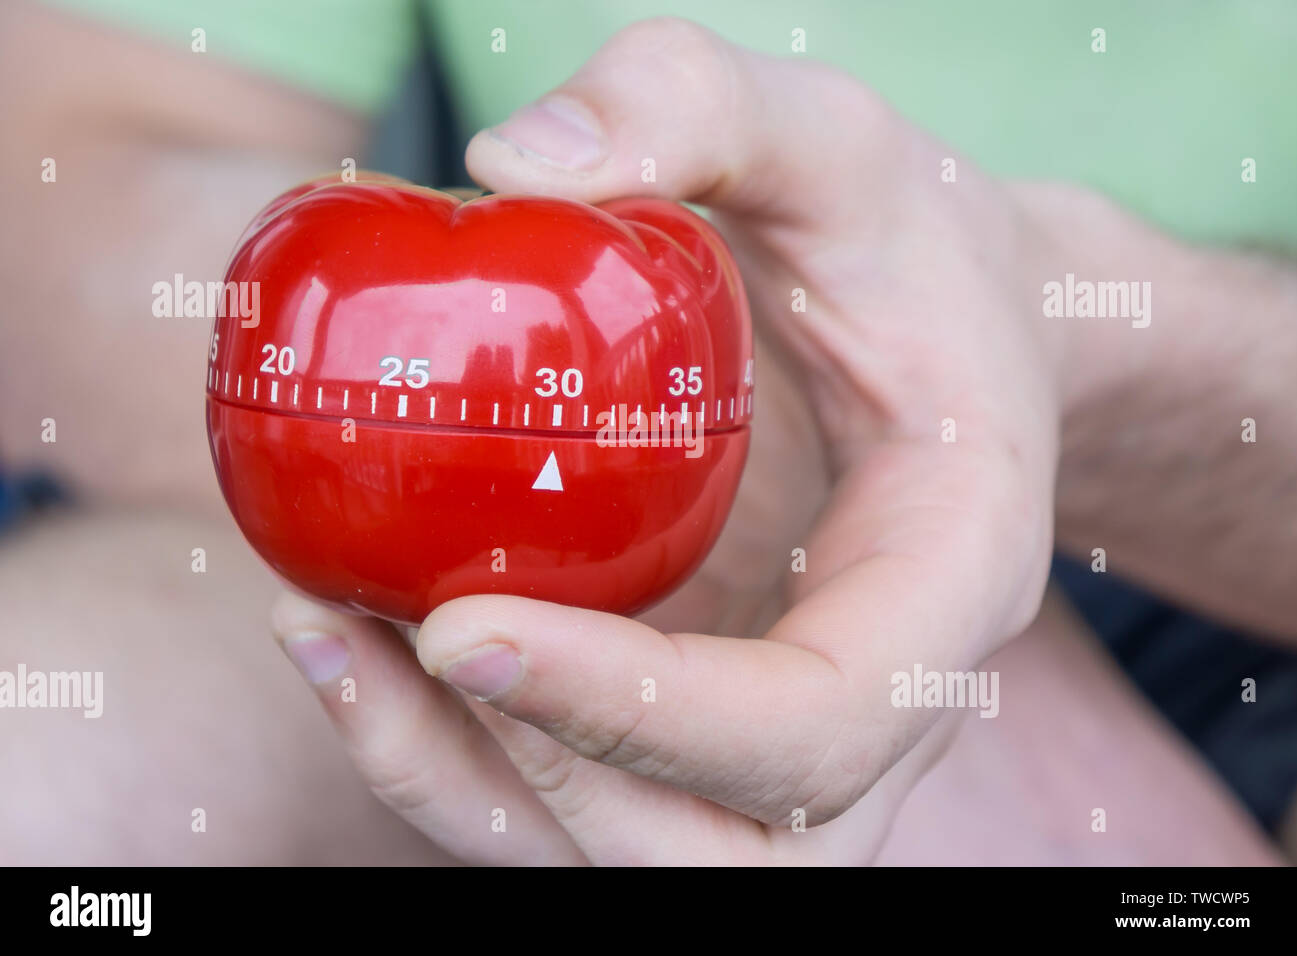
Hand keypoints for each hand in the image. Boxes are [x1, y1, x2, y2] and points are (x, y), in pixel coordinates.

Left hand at [271, 17, 1063, 863]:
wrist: (958, 328)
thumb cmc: (906, 238)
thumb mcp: (831, 136)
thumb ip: (691, 106)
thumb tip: (504, 163)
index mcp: (949, 588)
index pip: (813, 726)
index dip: (639, 713)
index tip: (458, 623)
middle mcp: (886, 707)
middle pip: (715, 850)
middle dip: (530, 779)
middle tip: (365, 640)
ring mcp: (799, 737)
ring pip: (638, 855)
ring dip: (465, 788)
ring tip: (325, 640)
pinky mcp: (715, 725)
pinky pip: (587, 798)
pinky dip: (462, 757)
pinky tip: (358, 635)